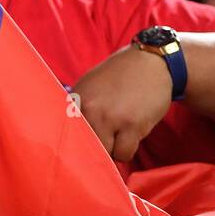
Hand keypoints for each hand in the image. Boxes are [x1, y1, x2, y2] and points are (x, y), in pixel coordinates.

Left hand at [71, 44, 173, 161]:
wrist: (149, 62)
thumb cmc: (119, 75)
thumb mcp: (89, 84)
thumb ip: (78, 106)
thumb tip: (70, 134)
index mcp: (76, 98)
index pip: (64, 131)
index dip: (73, 144)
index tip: (79, 148)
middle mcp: (90, 108)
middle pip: (84, 146)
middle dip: (93, 149)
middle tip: (103, 143)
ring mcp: (111, 118)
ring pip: (104, 153)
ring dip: (111, 151)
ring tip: (117, 138)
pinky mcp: (133, 125)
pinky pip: (123, 153)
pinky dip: (126, 152)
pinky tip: (129, 138)